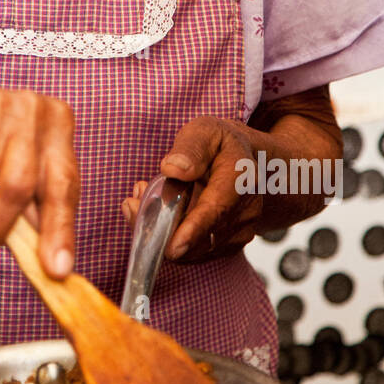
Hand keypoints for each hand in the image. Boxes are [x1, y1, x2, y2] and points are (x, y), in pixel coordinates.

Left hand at [123, 117, 263, 262]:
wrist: (249, 162)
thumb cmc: (220, 144)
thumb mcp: (205, 131)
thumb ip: (191, 149)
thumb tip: (173, 169)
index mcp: (241, 177)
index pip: (216, 209)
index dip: (194, 230)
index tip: (173, 247)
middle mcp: (245, 210)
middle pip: (200, 236)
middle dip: (162, 227)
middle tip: (135, 198)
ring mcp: (239, 231)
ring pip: (193, 249)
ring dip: (163, 231)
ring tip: (144, 197)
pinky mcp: (228, 245)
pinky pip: (194, 252)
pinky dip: (171, 238)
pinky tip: (158, 212)